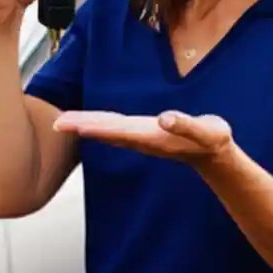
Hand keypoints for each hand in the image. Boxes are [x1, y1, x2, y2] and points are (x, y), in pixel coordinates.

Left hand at [53, 110, 234, 167]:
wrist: (216, 154)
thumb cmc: (212, 140)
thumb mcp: (206, 131)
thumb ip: (186, 125)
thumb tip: (165, 118)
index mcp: (152, 136)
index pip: (115, 130)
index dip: (92, 126)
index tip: (71, 124)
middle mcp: (142, 139)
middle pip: (106, 131)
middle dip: (81, 126)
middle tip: (56, 123)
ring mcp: (142, 138)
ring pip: (108, 130)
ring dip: (86, 125)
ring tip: (65, 121)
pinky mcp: (145, 134)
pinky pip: (116, 128)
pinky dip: (100, 124)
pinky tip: (90, 122)